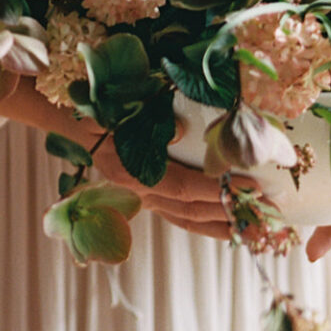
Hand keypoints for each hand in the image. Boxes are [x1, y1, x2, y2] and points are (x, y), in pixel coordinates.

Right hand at [0, 81, 247, 241]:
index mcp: (126, 170)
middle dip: (230, 213)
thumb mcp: (115, 101)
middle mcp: (131, 190)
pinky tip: (226, 223)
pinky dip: (203, 221)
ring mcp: (134, 194)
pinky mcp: (140, 193)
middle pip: (188, 212)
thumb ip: (145, 116)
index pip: (182, 189)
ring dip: (221, 225)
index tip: (254, 184)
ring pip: (183, 219)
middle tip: (268, 211)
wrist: (62, 110)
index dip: (219, 190)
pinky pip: (176, 215)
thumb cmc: (92, 99)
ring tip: (256, 230)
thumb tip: (181, 132)